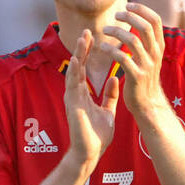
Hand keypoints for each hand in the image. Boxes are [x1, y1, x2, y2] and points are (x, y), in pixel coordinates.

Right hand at [64, 29, 119, 163]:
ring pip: (74, 72)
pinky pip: (71, 85)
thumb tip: (113, 79)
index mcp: (84, 93)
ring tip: (82, 39)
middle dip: (82, 48)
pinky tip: (77, 60)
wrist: (91, 153)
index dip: (88, 53)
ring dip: (77, 55)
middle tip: (87, 30)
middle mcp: (76, 93)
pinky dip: (74, 72)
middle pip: (78, 66)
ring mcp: (72, 98)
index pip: (85, 68)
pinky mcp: (71, 105)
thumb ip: (110, 96)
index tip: (93, 37)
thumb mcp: (108, 111)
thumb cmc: (97, 135)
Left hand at [101, 2, 168, 120]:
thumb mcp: (151, 56)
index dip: (142, 9)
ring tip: (105, 30)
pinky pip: (123, 58)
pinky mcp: (136, 77)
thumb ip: (146, 40)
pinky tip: (102, 47)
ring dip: (117, 31)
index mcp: (159, 47)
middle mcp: (155, 54)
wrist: (148, 103)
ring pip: (133, 40)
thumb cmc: (145, 77)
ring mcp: (147, 66)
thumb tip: (138, 19)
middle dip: (129, 17)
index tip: (128, 4)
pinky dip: (111, 49)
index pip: (156, 20)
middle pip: (145, 27)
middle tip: (116, 15)